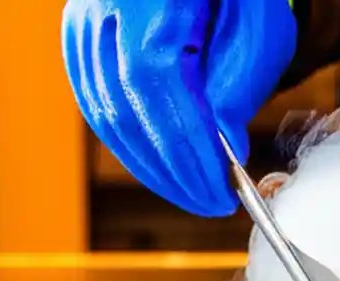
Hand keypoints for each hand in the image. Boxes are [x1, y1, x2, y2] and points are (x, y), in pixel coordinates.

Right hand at [62, 0, 296, 215]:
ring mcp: (83, 18)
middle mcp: (104, 0)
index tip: (219, 187)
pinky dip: (129, 142)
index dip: (185, 142)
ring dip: (148, 164)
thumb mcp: (260, 25)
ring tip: (191, 192)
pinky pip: (96, 103)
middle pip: (123, 102)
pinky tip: (162, 166)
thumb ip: (242, 81)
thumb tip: (226, 148)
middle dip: (169, 166)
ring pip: (104, 110)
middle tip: (210, 202)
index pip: (154, 78)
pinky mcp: (79, 36)